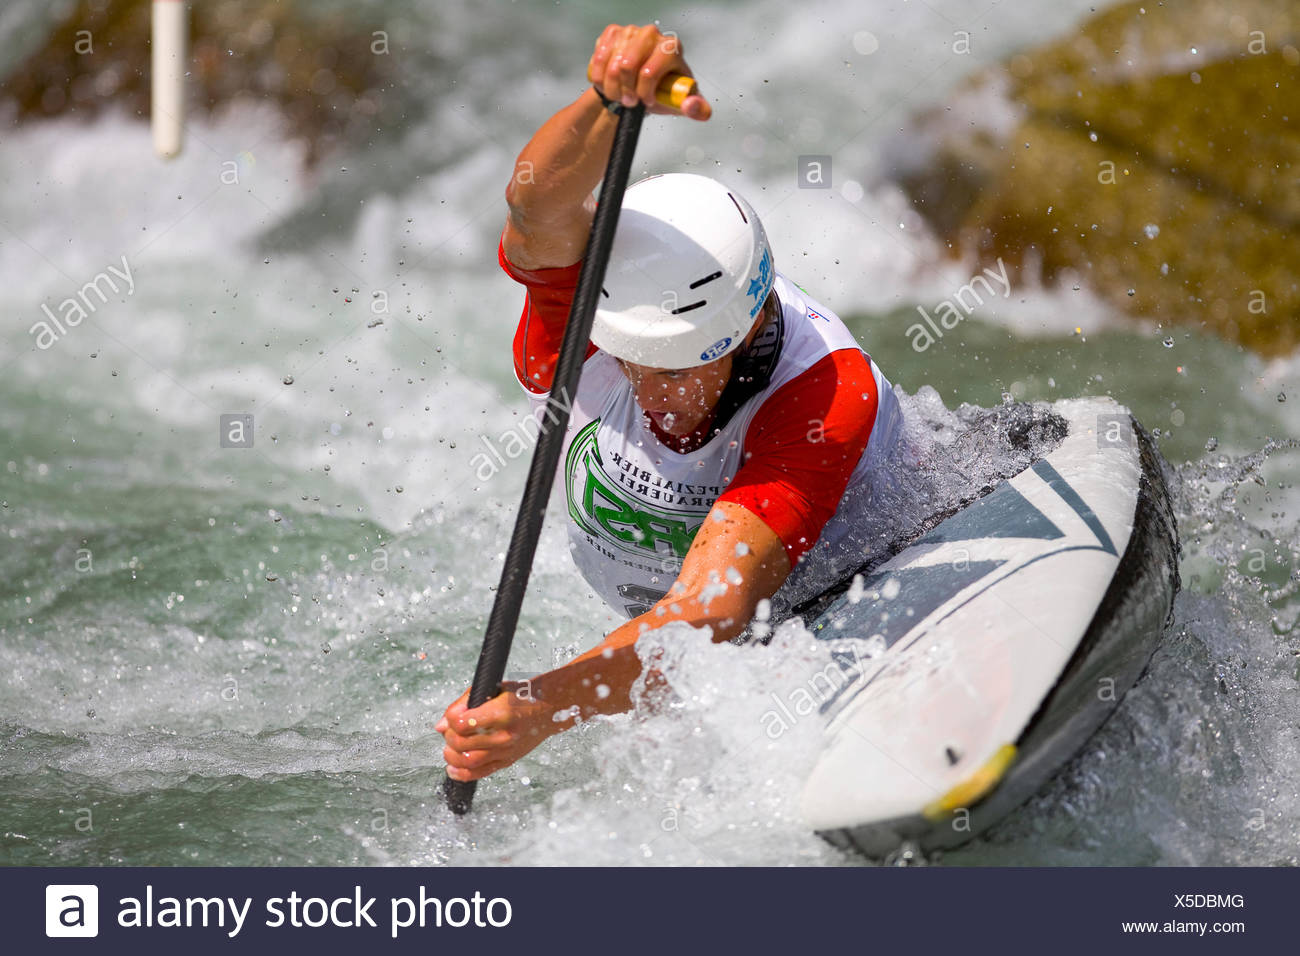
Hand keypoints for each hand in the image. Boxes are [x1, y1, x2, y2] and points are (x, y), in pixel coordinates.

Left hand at [436, 681, 562, 782]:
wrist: (550, 708)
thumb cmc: (521, 695)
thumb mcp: (494, 689)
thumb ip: (464, 703)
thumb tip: (440, 725)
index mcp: (501, 713)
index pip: (461, 723)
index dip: (450, 718)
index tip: (453, 714)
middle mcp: (503, 735)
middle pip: (460, 743)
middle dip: (448, 736)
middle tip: (451, 730)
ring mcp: (506, 751)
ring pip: (466, 761)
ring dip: (451, 755)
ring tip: (451, 746)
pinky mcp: (507, 761)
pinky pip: (479, 774)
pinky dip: (461, 774)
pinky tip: (452, 768)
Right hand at [588, 23, 711, 119]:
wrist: (641, 85)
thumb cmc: (663, 93)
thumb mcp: (681, 103)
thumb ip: (696, 109)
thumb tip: (691, 105)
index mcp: (671, 48)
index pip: (648, 72)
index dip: (643, 93)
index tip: (645, 103)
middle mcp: (652, 34)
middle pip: (626, 66)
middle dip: (625, 92)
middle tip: (629, 102)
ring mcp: (630, 31)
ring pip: (611, 66)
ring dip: (612, 89)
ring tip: (619, 95)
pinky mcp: (612, 33)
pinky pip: (598, 59)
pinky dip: (600, 78)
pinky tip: (608, 83)